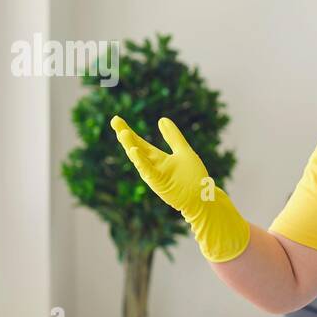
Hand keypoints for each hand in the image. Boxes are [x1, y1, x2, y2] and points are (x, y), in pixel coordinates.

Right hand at [111, 115, 249, 262]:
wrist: (202, 198)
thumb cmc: (193, 177)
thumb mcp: (183, 151)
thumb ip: (173, 136)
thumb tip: (161, 119)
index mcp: (157, 159)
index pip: (139, 143)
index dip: (128, 131)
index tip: (116, 119)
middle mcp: (152, 166)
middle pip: (135, 148)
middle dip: (125, 135)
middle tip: (114, 120)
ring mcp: (155, 175)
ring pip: (139, 159)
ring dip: (130, 146)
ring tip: (123, 132)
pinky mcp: (159, 183)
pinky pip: (148, 171)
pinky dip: (141, 162)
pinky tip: (134, 150)